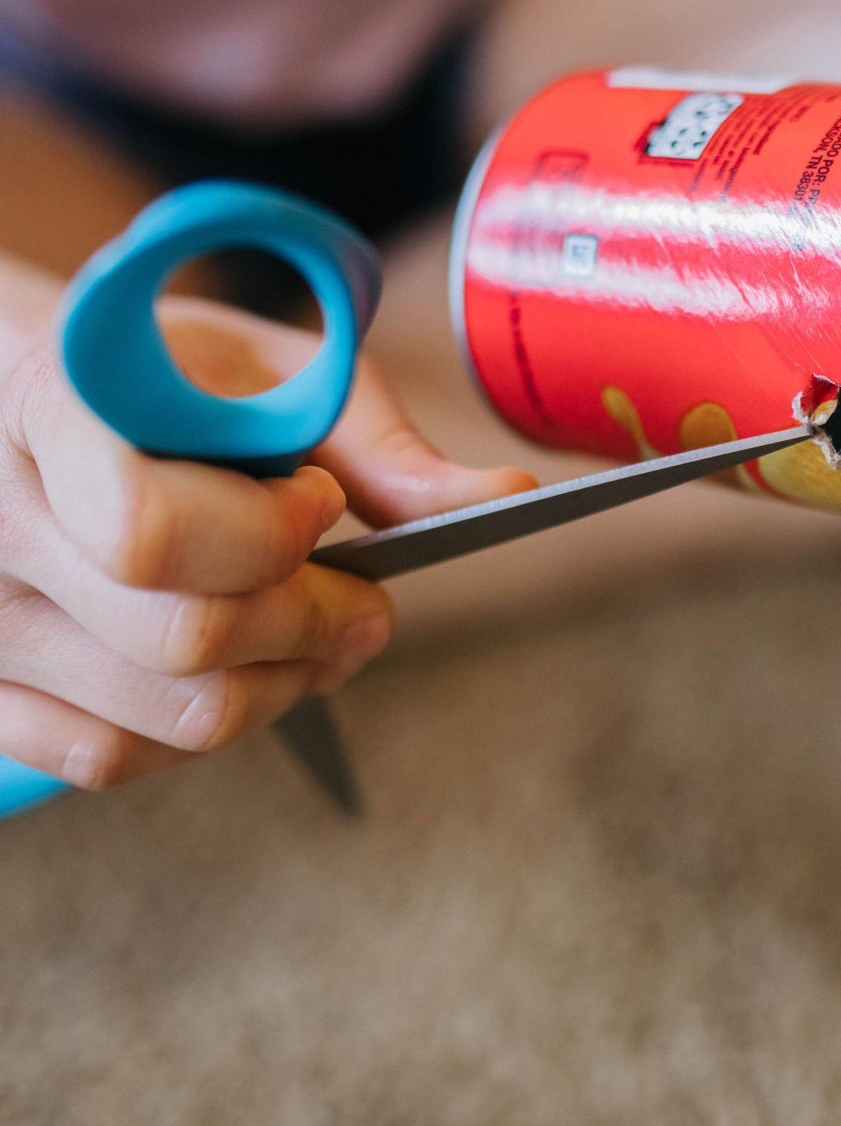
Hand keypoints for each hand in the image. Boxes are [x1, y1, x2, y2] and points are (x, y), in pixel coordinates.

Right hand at [0, 298, 533, 788]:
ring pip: (159, 714)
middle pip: (180, 637)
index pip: (148, 527)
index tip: (319, 501)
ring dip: (281, 687)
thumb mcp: (270, 368)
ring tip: (328, 633)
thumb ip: (378, 443)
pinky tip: (252, 676)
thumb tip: (508, 499)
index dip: (266, 535)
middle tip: (368, 600)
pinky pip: (108, 757)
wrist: (31, 394)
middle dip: (311, 624)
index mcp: (49, 399)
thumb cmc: (166, 371)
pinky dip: (205, 733)